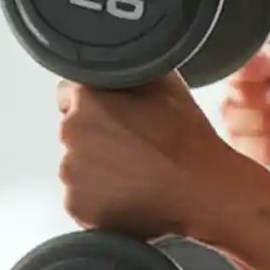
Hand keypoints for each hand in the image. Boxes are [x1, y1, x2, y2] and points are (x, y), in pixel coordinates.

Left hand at [57, 73, 242, 239]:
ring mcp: (71, 172)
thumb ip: (130, 69)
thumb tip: (122, 65)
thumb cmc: (187, 137)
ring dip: (95, 170)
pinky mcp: (77, 205)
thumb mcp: (164, 82)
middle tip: (129, 149)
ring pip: (76, 167)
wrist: (201, 190)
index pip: (68, 95)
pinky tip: (127, 195)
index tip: (112, 118)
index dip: (94, 105)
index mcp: (87, 98)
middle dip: (94, 138)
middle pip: (73, 132)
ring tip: (132, 175)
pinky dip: (98, 199)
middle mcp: (71, 132)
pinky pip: (81, 198)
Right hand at [221, 45, 269, 194]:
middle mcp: (255, 109)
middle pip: (227, 111)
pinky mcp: (261, 167)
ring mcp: (257, 139)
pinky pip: (243, 160)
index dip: (249, 89)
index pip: (230, 83)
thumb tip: (239, 66)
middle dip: (263, 114)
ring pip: (234, 136)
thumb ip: (266, 57)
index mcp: (262, 80)